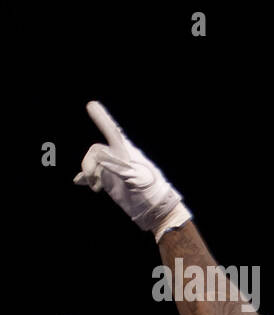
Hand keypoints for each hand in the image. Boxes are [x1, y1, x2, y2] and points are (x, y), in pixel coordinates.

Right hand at [74, 101, 190, 237]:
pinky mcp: (110, 181)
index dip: (102, 119)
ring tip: (95, 187)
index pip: (113, 132)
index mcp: (127, 152)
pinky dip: (84, 178)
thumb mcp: (136, 177)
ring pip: (92, 164)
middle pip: (95, 151)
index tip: (91, 105)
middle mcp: (119, 158)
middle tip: (90, 178)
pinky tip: (78, 181)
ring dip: (88, 173)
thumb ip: (117, 165)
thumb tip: (100, 157)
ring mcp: (113, 169)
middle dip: (88, 163)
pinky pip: (93, 176)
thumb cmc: (150, 191)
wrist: (155, 209)